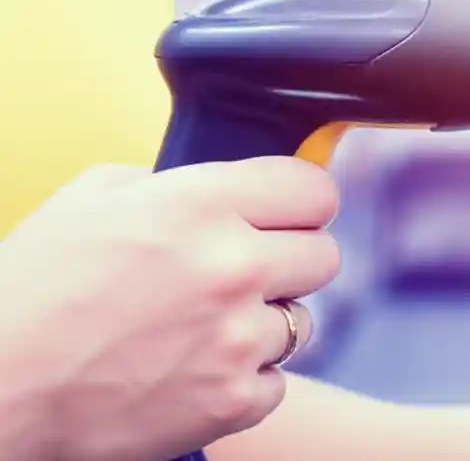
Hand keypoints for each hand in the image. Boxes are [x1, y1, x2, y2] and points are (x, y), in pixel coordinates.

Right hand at [0, 158, 339, 460]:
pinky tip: (192, 371)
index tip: (286, 215)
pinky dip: (243, 380)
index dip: (300, 203)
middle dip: (288, 263)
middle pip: (324, 256)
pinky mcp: (234, 400)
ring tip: (201, 329)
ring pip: (303, 321)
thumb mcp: (93, 199)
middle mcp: (232, 266)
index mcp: (201, 204)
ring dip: (262, 324)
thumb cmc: (29, 290)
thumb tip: (227, 188)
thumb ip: (174, 184)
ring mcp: (237, 338)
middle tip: (242, 275)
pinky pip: (277, 380)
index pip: (315, 190)